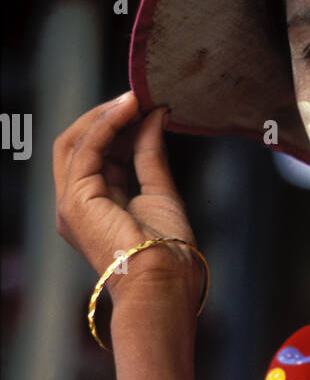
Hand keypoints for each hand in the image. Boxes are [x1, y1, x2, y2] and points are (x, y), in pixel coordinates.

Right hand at [53, 91, 204, 307]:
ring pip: (75, 142)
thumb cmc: (169, 252)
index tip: (145, 108)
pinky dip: (105, 123)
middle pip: (79, 146)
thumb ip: (152, 155)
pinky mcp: (75, 200)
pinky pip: (85, 148)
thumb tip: (155, 116)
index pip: (97, 156)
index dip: (118, 128)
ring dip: (106, 115)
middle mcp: (77, 206)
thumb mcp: (161, 192)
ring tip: (136, 99)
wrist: (165, 281)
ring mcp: (71, 204)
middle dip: (107, 117)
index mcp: (96, 208)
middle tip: (138, 99)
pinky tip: (129, 108)